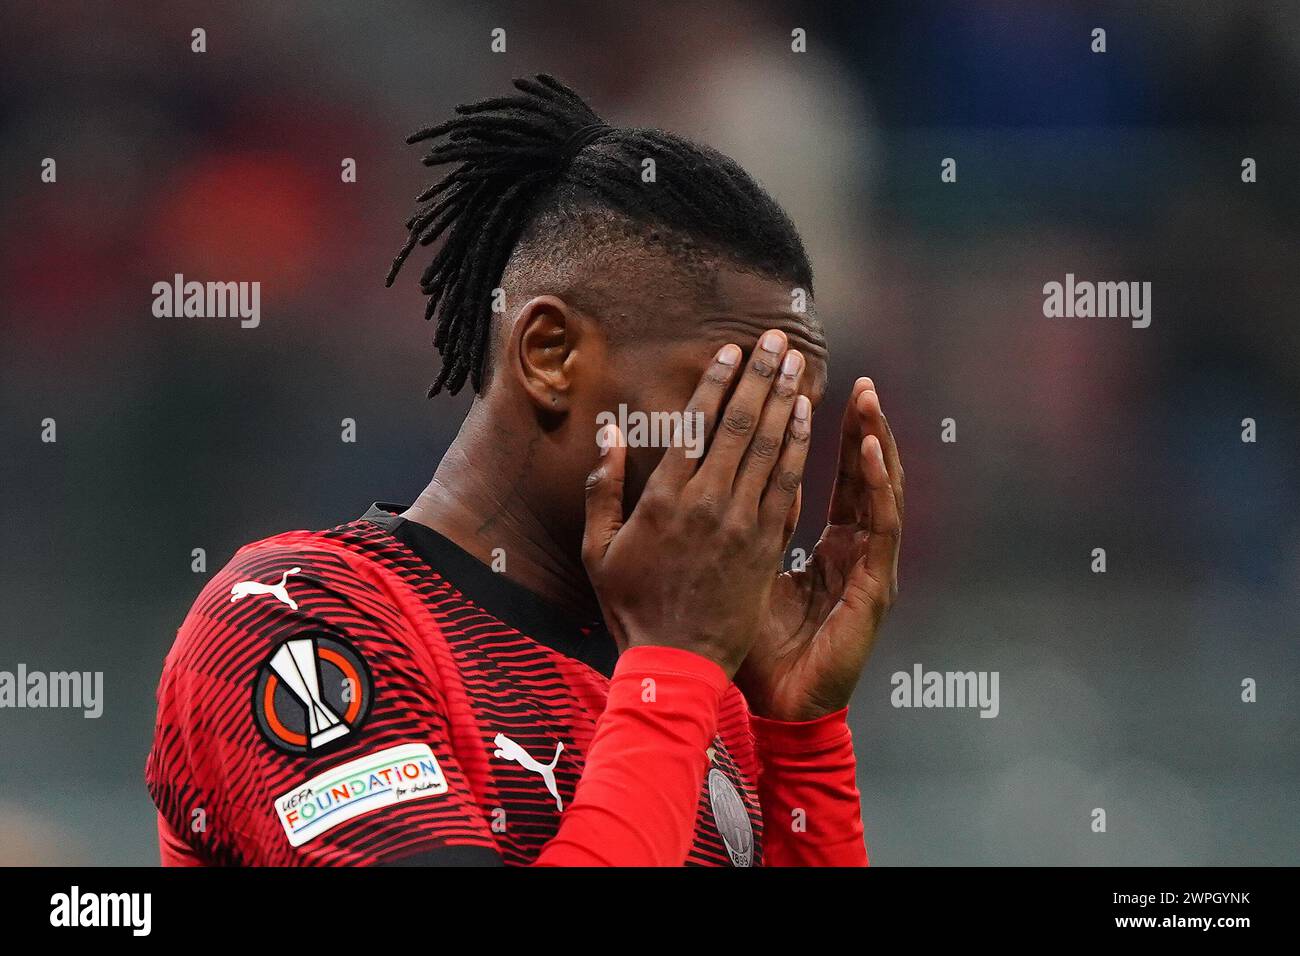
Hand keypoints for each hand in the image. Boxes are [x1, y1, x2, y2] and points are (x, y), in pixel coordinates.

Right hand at [582, 331, 812, 677]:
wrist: (677, 663)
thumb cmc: (631, 607)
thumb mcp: (599, 550)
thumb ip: (604, 488)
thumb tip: (610, 434)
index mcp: (664, 500)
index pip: (696, 426)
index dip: (717, 384)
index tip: (733, 351)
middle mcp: (708, 504)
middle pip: (740, 427)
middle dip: (761, 380)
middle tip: (778, 342)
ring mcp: (742, 524)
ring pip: (770, 451)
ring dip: (786, 404)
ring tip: (798, 368)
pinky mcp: (766, 547)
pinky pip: (787, 487)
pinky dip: (798, 450)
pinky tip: (807, 420)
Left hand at [735, 377, 902, 720]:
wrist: (777, 707)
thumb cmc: (755, 648)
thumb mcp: (745, 571)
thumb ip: (749, 524)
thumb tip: (739, 472)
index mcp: (828, 548)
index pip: (834, 479)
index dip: (830, 436)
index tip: (815, 390)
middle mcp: (855, 551)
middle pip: (864, 476)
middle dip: (860, 426)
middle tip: (856, 381)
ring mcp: (870, 566)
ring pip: (879, 491)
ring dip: (875, 441)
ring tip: (867, 398)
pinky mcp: (876, 584)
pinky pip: (881, 524)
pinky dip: (879, 484)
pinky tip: (871, 447)